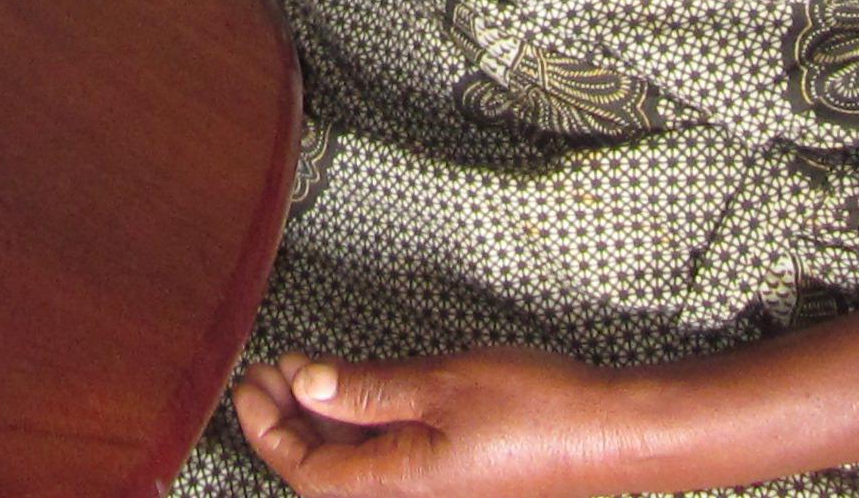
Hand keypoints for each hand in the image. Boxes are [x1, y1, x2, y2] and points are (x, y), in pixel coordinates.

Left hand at [233, 348, 651, 496]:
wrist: (610, 433)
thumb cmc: (536, 409)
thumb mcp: (440, 384)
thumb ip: (368, 388)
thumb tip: (306, 385)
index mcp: (400, 487)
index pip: (308, 474)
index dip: (269, 431)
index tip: (249, 384)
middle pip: (326, 474)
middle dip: (289, 423)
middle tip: (267, 371)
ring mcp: (433, 490)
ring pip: (356, 465)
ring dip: (324, 421)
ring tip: (304, 372)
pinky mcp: (453, 477)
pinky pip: (388, 458)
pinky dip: (362, 424)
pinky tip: (354, 390)